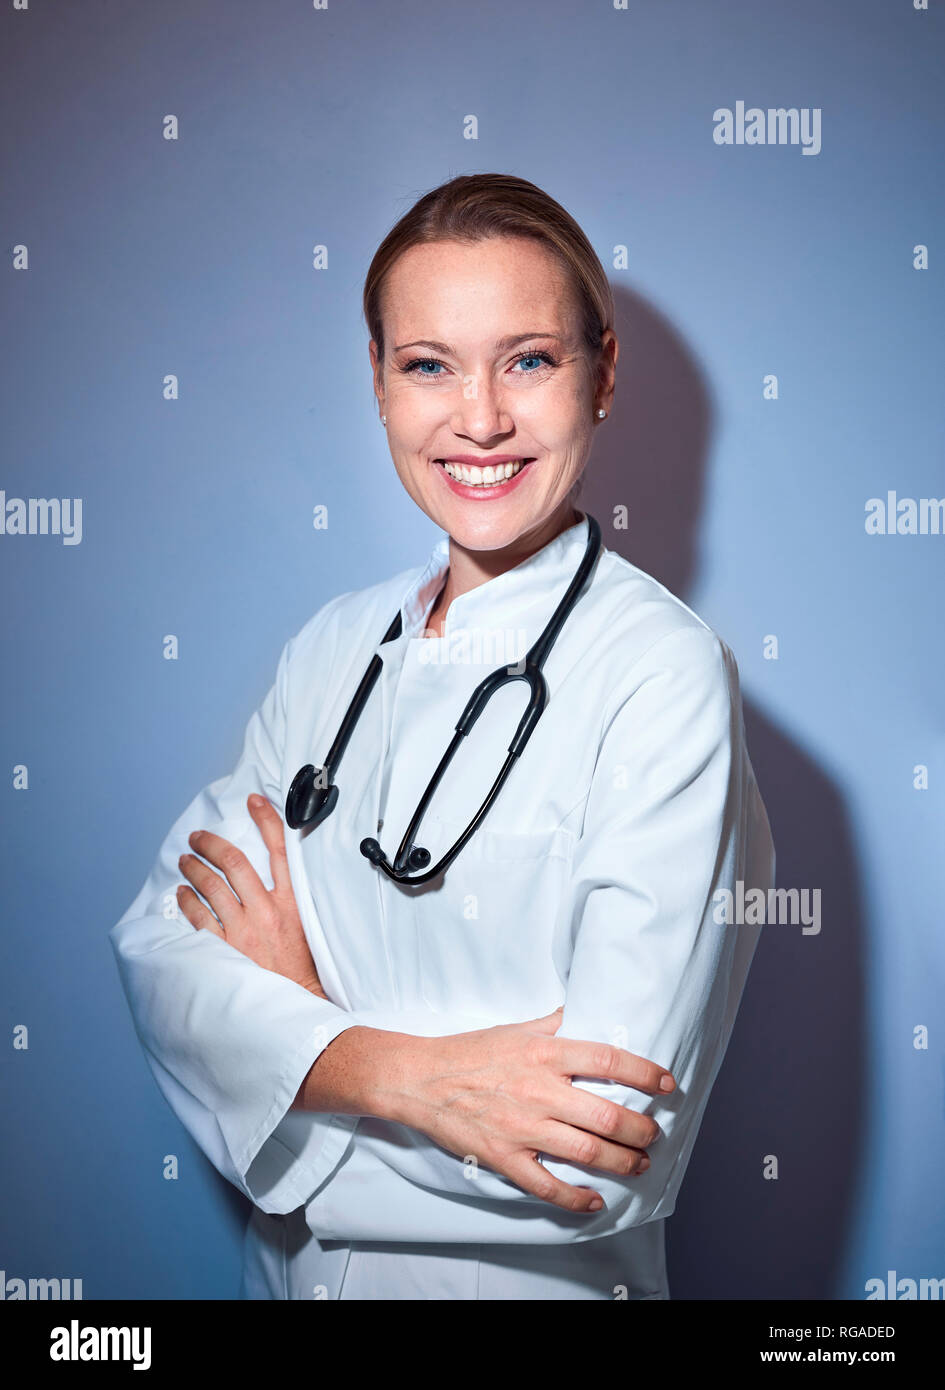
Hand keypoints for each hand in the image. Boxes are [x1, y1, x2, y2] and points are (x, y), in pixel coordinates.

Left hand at [176, 793, 326, 997]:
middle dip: (211, 844)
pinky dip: (186, 901)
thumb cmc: (304, 969)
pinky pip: (197, 917)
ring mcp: (243, 930)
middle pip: (234, 862)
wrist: (297, 1006)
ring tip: (185, 861)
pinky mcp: (224, 950)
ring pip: (211, 886)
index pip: (280, 848)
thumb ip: (294, 898)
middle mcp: (266, 911)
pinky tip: (181, 894)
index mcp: (293, 902)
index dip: (266, 819)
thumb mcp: (311, 925)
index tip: (254, 801)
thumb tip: (279, 873)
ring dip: (194, 868)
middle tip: (198, 838)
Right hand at [388, 1007, 675, 1212]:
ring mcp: (521, 1127)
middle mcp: (537, 1090)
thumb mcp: (516, 1028)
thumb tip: (585, 1012)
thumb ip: (554, 1024)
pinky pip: (548, 1185)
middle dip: (641, 1128)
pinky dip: (576, 1198)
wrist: (419, 1079)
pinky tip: (595, 1201)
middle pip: (606, 1114)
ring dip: (622, 1161)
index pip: (607, 1061)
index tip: (667, 1084)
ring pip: (587, 1152)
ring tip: (639, 1162)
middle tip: (653, 1132)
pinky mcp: (504, 1157)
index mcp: (543, 1053)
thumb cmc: (469, 1052)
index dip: (644, 1073)